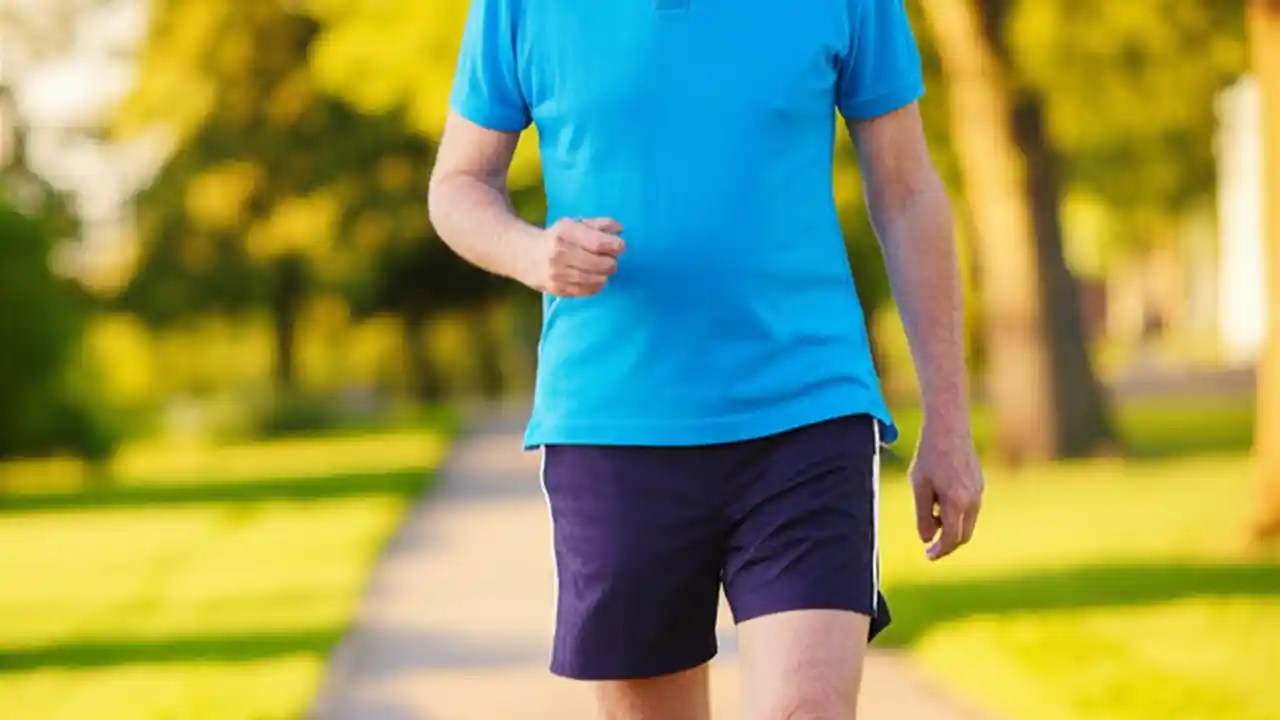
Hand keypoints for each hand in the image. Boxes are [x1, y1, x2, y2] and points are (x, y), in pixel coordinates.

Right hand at [520, 217, 625, 296]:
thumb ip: (599, 224)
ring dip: (605, 275)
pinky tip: (595, 278)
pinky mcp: (558, 289)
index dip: (616, 246)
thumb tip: (620, 229)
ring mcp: (558, 274)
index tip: (620, 246)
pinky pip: (587, 291)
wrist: (524, 254)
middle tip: (610, 259)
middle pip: (601, 264)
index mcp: (566, 233)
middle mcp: (561, 254)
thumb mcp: (575, 224)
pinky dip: (597, 285)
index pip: (599, 243)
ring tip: (602, 268)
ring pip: (596, 280)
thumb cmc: (556, 237)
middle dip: (612, 262)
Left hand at [910, 424, 983, 560]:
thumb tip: (927, 539)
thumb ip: (922, 515)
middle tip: (930, 547)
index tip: (928, 556)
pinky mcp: (979, 484)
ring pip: (967, 522)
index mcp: (957, 502)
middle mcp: (973, 501)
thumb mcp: (919, 486)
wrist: (949, 428)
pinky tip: (939, 496)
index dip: (940, 551)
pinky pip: (969, 508)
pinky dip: (955, 513)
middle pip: (963, 535)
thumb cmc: (929, 456)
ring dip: (950, 526)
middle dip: (947, 543)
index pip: (952, 539)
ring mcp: (979, 492)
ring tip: (929, 507)